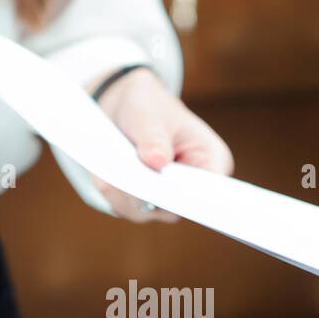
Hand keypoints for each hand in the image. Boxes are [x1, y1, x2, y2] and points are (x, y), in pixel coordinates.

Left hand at [90, 66, 232, 221]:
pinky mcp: (141, 204)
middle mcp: (192, 188)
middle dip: (146, 193)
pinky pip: (124, 207)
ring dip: (123, 191)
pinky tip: (107, 171)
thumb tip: (157, 161)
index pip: (209, 190)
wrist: (123, 111)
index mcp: (211, 161)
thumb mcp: (149, 113)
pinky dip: (112, 190)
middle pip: (173, 208)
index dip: (188, 194)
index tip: (165, 187)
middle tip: (127, 173)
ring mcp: (166, 201)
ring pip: (143, 211)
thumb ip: (154, 137)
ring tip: (113, 166)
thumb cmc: (147, 106)